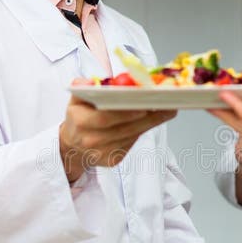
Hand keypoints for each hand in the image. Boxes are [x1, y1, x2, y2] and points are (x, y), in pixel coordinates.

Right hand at [60, 94, 175, 182]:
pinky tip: (155, 119)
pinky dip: (143, 130)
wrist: (74, 146)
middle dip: (148, 117)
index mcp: (81, 122)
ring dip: (151, 122)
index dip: (125, 113)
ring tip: (168, 109)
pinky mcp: (113, 160)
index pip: (105, 118)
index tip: (144, 106)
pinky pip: (131, 143)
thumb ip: (83, 87)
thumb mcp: (76, 99)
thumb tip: (97, 82)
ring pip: (132, 136)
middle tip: (167, 105)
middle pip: (125, 129)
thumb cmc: (78, 117)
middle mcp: (91, 140)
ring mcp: (102, 153)